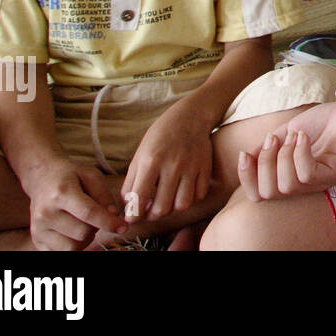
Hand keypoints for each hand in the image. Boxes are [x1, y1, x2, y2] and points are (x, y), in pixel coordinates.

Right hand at [22, 156, 126, 250]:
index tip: (123, 227)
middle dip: (97, 227)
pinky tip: (75, 232)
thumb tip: (114, 216)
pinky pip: (61, 253)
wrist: (41, 177)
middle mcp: (46, 213)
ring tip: (84, 223)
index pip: (89, 213)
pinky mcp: (36, 239)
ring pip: (73, 247)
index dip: (109, 223)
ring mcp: (38, 228)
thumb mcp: (91, 175)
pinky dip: (73, 246)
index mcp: (61, 193)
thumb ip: (104, 195)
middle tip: (96, 216)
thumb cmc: (70, 176)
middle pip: (82, 233)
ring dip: (85, 239)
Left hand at [122, 101, 213, 222]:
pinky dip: (190, 199)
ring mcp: (191, 167)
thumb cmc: (160, 136)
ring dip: (172, 209)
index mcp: (151, 161)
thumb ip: (132, 181)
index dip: (134, 215)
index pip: (140, 198)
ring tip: (167, 203)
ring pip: (182, 205)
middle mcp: (172, 165)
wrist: (190, 116)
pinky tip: (183, 192)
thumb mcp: (140, 154)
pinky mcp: (205, 168)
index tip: (132, 219)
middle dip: (153, 216)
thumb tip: (130, 207)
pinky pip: (199, 196)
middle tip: (150, 212)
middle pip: (162, 207)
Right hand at [237, 100, 335, 201]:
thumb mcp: (284, 133)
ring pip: (287, 185)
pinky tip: (304, 137)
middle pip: (269, 193)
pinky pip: (307, 175)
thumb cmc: (320, 122)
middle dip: (264, 163)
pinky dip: (300, 153)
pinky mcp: (335, 174)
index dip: (246, 178)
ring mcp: (320, 182)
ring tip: (295, 135)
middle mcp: (304, 185)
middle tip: (274, 139)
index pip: (259, 195)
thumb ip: (265, 147)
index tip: (244, 154)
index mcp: (289, 177)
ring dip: (284, 155)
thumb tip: (244, 159)